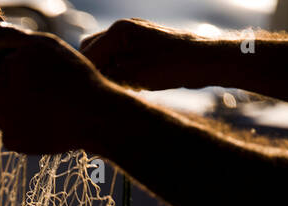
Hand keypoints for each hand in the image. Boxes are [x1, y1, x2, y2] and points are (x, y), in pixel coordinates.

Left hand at [0, 18, 116, 155]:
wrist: (93, 116)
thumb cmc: (70, 75)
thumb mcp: (41, 45)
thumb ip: (6, 35)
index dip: (16, 61)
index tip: (38, 66)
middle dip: (13, 83)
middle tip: (43, 85)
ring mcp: (2, 123)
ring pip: (2, 108)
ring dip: (17, 104)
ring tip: (46, 101)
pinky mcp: (13, 143)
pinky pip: (11, 131)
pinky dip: (23, 126)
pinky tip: (43, 119)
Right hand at [79, 18, 196, 89]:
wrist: (204, 60)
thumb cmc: (169, 66)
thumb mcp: (130, 76)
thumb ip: (103, 76)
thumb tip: (84, 86)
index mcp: (117, 31)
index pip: (85, 54)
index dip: (83, 75)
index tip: (84, 95)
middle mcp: (124, 28)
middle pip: (92, 50)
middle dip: (92, 70)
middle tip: (101, 91)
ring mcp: (135, 34)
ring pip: (106, 54)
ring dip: (106, 71)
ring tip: (117, 89)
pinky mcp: (145, 43)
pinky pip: (121, 56)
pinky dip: (119, 70)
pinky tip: (130, 84)